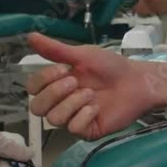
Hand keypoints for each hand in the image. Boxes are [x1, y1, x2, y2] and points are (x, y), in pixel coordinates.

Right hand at [26, 33, 153, 139]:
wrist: (136, 81)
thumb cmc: (110, 66)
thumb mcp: (81, 55)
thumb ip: (55, 49)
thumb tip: (29, 36)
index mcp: (56, 84)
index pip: (32, 89)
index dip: (43, 80)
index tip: (64, 68)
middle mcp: (61, 103)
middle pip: (37, 108)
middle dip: (54, 93)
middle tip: (75, 81)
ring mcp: (73, 118)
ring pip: (54, 119)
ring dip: (72, 103)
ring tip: (91, 93)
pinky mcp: (87, 130)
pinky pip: (74, 128)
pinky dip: (84, 116)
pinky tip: (97, 108)